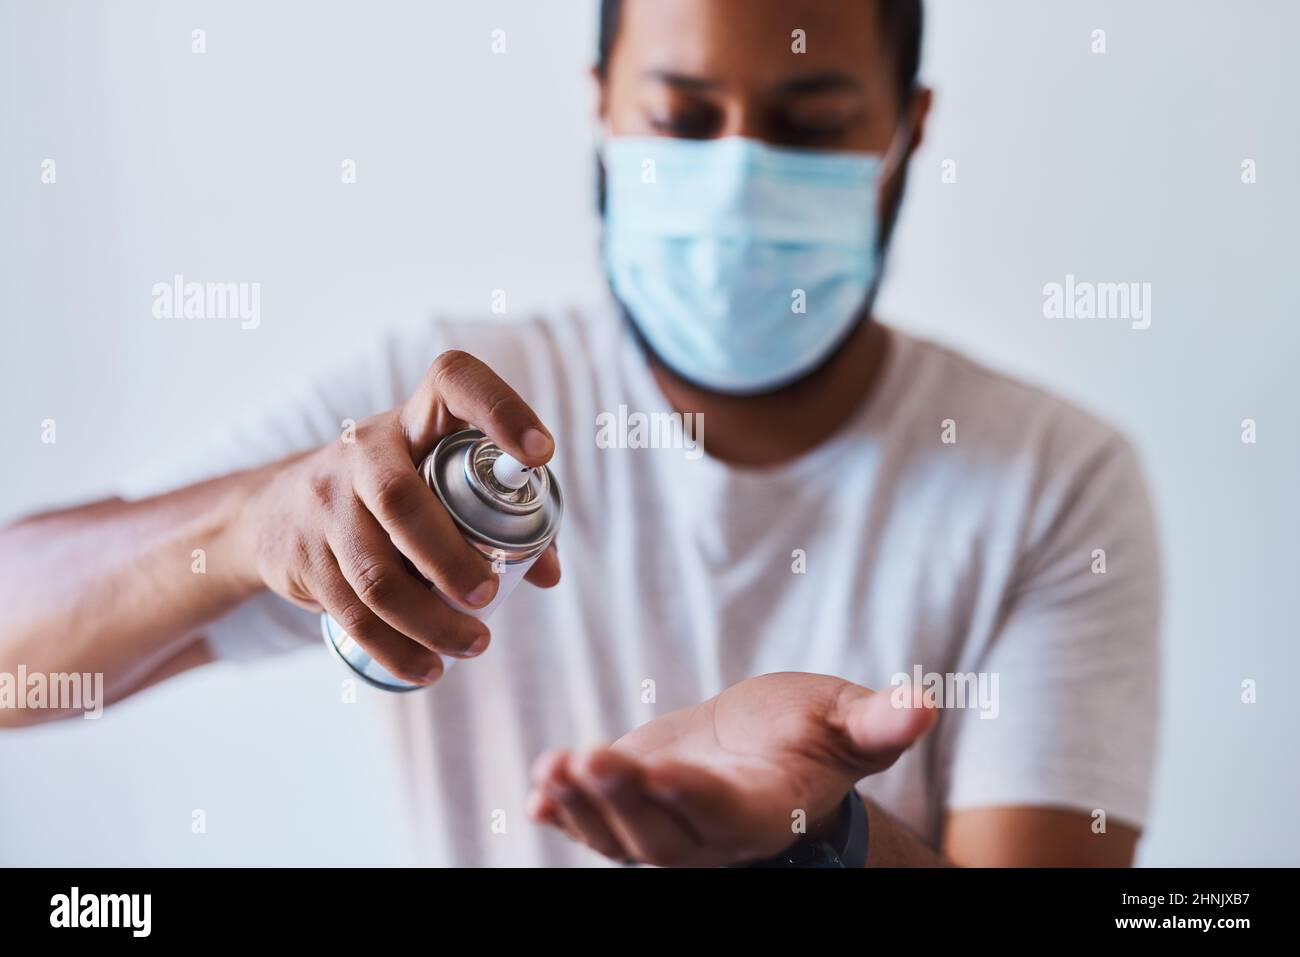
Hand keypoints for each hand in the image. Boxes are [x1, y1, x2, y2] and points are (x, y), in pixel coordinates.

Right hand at [237, 350, 560, 685]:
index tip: (540, 455)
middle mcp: (363, 450)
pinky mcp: (303, 554)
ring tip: (474, 645)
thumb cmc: (388, 494)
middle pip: (400, 500)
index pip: (453, 381)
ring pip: (375, 572)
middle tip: (490, 596)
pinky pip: (351, 611)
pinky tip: (426, 668)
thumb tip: (545, 572)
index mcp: (415, 420)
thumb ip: (495, 518)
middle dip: (451, 557)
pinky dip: (394, 648)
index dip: (501, 408)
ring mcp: (325, 502)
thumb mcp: (433, 483)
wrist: (274, 513)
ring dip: (429, 619)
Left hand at [527, 672, 936, 866]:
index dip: (692, 797)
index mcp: (767, 811)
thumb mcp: (846, 718)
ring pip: (621, 836)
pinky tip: (538, 794)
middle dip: (621, 802)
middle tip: (587, 759)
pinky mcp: (634, 808)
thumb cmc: (813, 731)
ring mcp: (668, 826)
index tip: (659, 770)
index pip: (725, 812)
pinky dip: (566, 815)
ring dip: (583, 807)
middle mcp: (712, 834)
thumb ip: (877, 720)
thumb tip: (926, 701)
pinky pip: (597, 827)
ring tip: (552, 770)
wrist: (770, 747)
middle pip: (661, 834)